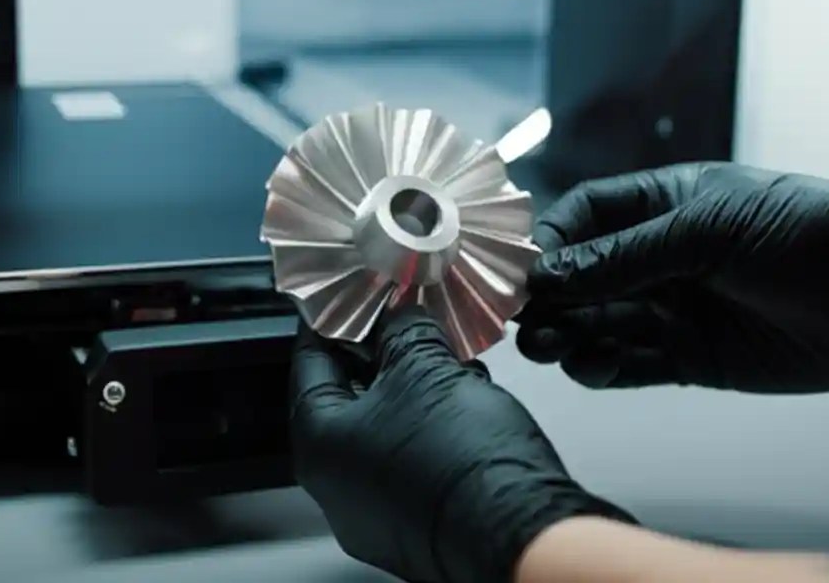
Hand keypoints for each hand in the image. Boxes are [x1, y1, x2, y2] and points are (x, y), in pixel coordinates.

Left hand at [290, 308, 632, 582]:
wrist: (520, 531)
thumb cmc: (464, 459)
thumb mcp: (427, 367)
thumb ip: (404, 331)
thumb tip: (399, 316)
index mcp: (318, 444)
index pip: (309, 363)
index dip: (333, 322)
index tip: (350, 298)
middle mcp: (334, 486)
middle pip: (348, 399)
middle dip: (382, 354)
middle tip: (406, 321)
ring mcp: (373, 511)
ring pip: (384, 429)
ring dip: (413, 389)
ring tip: (448, 358)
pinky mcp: (413, 525)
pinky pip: (409, 459)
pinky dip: (429, 426)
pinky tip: (463, 400)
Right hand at [517, 162, 828, 392]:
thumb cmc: (808, 232)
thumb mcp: (706, 230)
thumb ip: (622, 257)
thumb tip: (547, 274)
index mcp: (662, 205)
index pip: (583, 218)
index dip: (547, 241)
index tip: (520, 269)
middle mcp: (659, 258)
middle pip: (580, 277)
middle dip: (546, 298)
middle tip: (519, 320)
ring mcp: (674, 309)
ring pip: (598, 324)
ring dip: (567, 335)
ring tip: (548, 348)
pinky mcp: (692, 359)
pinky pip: (631, 365)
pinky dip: (603, 369)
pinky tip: (591, 367)